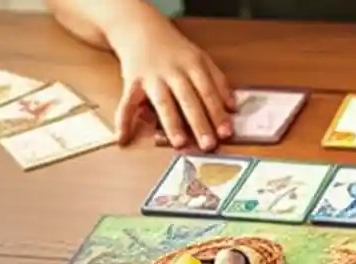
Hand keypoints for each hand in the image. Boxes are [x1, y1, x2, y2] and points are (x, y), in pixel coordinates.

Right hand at [112, 20, 234, 150]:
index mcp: (193, 65)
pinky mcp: (132, 83)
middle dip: (199, 123)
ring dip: (171, 123)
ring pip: (163, 103)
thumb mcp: (201, 59)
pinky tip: (122, 138)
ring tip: (180, 143)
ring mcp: (152, 78)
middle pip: (188, 99)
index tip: (226, 132)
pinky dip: (123, 120)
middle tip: (208, 144)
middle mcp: (173, 72)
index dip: (218, 113)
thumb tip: (233, 107)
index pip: (208, 91)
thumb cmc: (175, 49)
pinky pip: (127, 103)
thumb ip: (218, 81)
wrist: (140, 28)